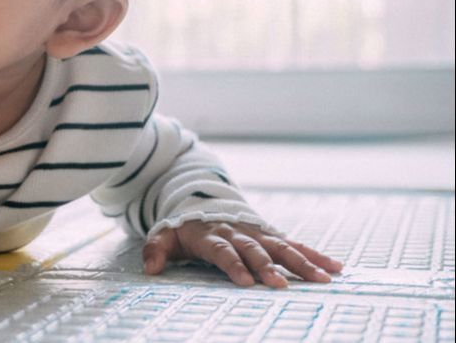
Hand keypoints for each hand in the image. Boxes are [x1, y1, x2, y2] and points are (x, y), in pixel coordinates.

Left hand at [142, 220, 343, 287]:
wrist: (201, 200)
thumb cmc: (183, 227)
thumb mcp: (164, 235)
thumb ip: (155, 250)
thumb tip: (150, 269)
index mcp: (211, 235)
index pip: (222, 251)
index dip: (233, 265)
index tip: (245, 281)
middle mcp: (238, 233)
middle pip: (255, 250)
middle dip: (267, 267)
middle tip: (280, 285)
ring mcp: (257, 233)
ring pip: (282, 246)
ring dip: (302, 262)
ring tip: (323, 279)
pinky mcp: (271, 235)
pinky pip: (296, 244)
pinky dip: (315, 255)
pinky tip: (335, 268)